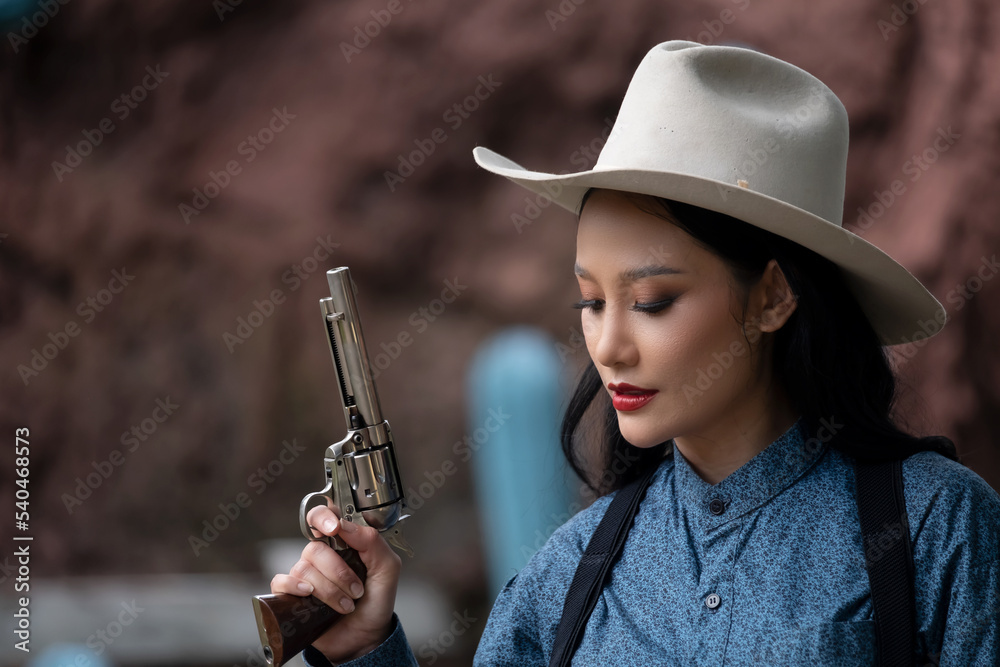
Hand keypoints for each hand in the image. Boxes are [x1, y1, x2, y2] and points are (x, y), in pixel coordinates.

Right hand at [270, 504, 401, 663]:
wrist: (366, 636)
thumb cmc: (375, 601)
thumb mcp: (387, 569)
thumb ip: (373, 542)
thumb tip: (346, 525)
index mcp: (343, 542)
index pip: (325, 516)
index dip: (324, 517)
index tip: (334, 529)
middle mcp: (321, 555)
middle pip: (315, 548)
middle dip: (338, 571)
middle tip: (356, 589)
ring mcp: (305, 574)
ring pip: (304, 569)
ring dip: (329, 590)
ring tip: (346, 605)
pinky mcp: (291, 594)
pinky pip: (281, 581)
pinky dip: (294, 587)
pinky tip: (310, 597)